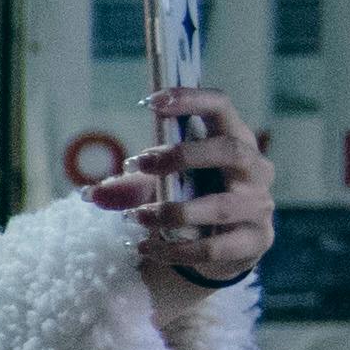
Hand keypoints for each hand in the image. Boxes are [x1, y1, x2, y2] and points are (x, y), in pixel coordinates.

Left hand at [93, 87, 276, 296]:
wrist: (221, 247)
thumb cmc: (192, 200)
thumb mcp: (161, 185)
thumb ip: (129, 187)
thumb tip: (89, 195)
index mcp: (235, 140)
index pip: (222, 106)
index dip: (190, 99)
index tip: (150, 101)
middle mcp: (255, 169)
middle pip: (229, 150)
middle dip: (182, 155)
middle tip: (138, 164)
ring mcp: (260, 205)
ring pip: (220, 205)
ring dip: (172, 211)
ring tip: (135, 218)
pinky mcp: (256, 240)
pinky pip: (213, 247)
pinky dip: (174, 250)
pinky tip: (146, 248)